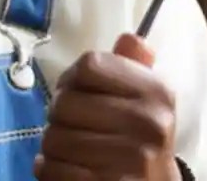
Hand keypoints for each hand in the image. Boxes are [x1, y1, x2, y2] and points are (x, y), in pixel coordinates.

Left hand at [34, 33, 179, 180]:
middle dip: (58, 117)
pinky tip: (66, 169)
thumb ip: (133, 67)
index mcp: (156, 92)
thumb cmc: (140, 140)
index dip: (71, 79)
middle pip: (64, 102)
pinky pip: (51, 170)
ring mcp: (130, 160)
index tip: (77, 94)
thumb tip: (130, 39)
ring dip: (52, 147)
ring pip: (53, 139)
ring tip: (71, 151)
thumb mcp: (146, 101)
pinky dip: (49, 170)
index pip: (89, 65)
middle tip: (72, 127)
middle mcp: (149, 124)